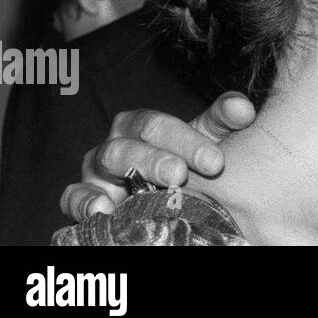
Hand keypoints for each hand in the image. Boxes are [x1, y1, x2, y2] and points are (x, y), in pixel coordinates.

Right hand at [60, 92, 255, 221]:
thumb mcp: (205, 141)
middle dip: (155, 159)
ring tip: (150, 190)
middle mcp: (116, 144)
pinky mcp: (83, 199)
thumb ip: (223, 121)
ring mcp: (96, 173)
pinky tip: (103, 209)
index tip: (215, 162)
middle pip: (128, 145)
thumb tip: (244, 108)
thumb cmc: (185, 163)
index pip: (158, 125)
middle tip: (181, 175)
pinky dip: (83, 201)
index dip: (186, 140)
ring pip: (103, 164)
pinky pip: (73, 196)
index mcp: (142, 126)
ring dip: (125, 175)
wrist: (162, 198)